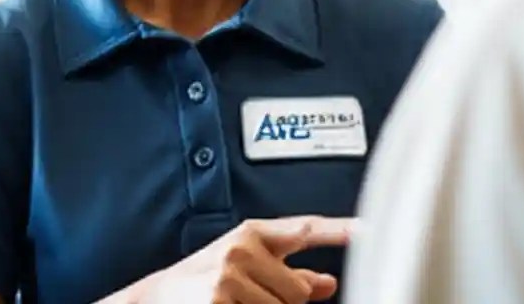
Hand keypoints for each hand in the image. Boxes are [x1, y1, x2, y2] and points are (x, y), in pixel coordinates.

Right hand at [140, 216, 353, 303]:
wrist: (151, 299)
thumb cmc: (200, 284)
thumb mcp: (242, 268)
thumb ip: (288, 272)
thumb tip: (329, 283)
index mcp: (252, 233)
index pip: (306, 228)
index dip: (343, 230)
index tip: (373, 230)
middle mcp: (243, 247)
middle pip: (298, 292)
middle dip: (281, 303)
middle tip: (245, 298)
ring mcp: (231, 274)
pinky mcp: (220, 298)